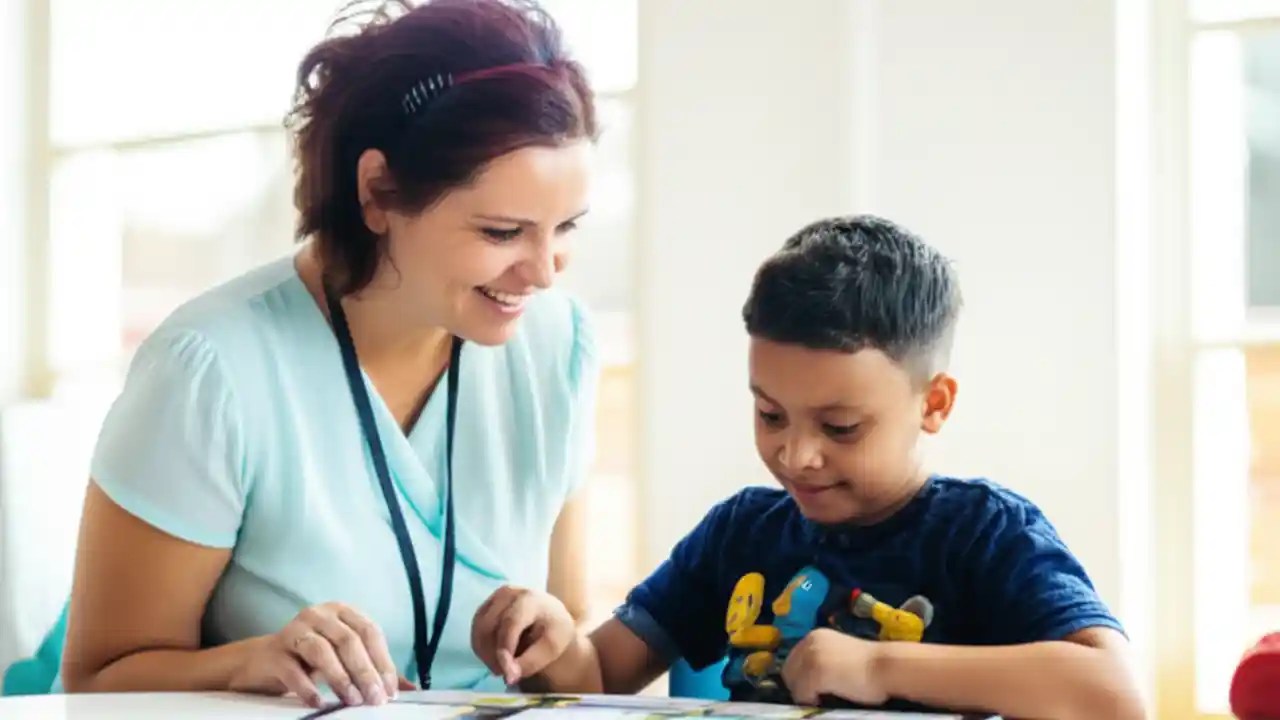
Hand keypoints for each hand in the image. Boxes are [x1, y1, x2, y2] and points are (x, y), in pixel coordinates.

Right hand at [229, 602, 409, 708]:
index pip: (370, 631)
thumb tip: (411, 689)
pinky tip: (319, 702)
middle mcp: (319, 614)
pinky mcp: (274, 652)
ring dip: (340, 678)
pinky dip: (308, 688)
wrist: (263, 661)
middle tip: (375, 699)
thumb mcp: (345, 658)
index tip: (391, 690)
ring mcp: (294, 630)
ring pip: (321, 650)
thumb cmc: (311, 658)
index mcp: (342, 611)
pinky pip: (293, 669)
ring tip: (352, 700)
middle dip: (365, 672)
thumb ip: (375, 669)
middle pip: (348, 640)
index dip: (383, 661)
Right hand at [471, 585, 575, 685]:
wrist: (552, 616)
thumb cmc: (554, 631)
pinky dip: (482, 648)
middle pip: (489, 627)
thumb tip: (509, 677)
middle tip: (506, 675)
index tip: (507, 675)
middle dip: (493, 656)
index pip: (510, 624)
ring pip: (478, 630)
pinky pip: (476, 630)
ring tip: (502, 667)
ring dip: (486, 654)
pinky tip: (496, 657)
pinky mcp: (486, 606)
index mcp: (529, 599)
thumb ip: (530, 662)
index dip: (504, 651)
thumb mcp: (551, 648)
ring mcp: (494, 598)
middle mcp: (508, 593)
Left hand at [782, 629, 887, 706]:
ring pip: (793, 683)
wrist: (887, 666)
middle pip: (788, 670)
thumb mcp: (840, 653)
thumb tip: (808, 679)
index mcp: (816, 636)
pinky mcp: (815, 674)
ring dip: (803, 694)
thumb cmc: (871, 664)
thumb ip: (823, 658)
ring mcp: (811, 658)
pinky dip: (810, 701)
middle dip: (798, 685)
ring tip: (819, 700)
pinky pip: (802, 693)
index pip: (793, 659)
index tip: (809, 688)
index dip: (798, 676)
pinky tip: (824, 701)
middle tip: (812, 697)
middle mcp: (809, 643)